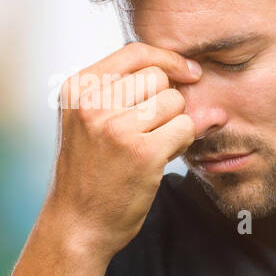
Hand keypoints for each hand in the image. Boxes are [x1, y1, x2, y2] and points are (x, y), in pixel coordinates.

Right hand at [48, 41, 208, 260]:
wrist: (77, 223)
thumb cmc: (91, 171)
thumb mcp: (95, 122)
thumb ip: (134, 93)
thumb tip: (199, 74)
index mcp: (77, 88)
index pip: (135, 52)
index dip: (169, 59)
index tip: (189, 73)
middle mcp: (92, 103)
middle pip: (159, 77)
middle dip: (168, 100)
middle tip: (153, 129)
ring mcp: (116, 127)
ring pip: (175, 102)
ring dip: (175, 123)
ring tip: (153, 145)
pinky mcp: (142, 152)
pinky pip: (185, 128)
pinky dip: (182, 142)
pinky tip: (162, 157)